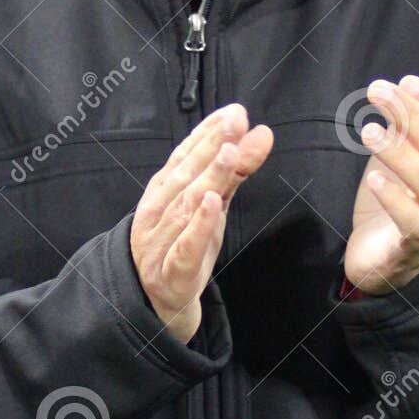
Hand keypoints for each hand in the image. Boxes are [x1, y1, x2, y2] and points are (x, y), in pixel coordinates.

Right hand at [132, 104, 273, 343]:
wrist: (158, 305)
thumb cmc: (184, 246)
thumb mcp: (212, 207)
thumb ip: (234, 171)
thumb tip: (260, 132)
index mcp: (163, 193)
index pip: (184, 156)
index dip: (207, 133)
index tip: (234, 112)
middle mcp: (157, 213)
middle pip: (185, 175)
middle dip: (211, 146)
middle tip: (236, 121)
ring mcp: (160, 244)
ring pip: (185, 206)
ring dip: (207, 177)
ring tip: (229, 153)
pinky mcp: (171, 274)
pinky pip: (184, 247)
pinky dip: (198, 225)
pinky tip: (212, 203)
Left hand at [343, 75, 418, 293]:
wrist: (378, 262)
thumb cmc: (392, 205)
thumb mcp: (398, 161)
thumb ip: (403, 132)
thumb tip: (394, 92)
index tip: (407, 82)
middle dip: (414, 116)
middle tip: (379, 93)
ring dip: (400, 153)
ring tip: (368, 131)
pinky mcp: (416, 250)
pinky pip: (416, 225)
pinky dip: (396, 200)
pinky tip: (374, 181)